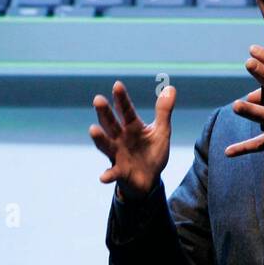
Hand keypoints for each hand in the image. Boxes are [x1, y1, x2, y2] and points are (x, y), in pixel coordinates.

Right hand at [90, 81, 175, 200]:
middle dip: (104, 112)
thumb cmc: (152, 152)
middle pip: (111, 123)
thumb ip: (163, 111)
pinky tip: (103, 177)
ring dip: (99, 138)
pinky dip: (108, 175)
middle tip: (98, 99)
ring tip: (92, 129)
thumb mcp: (161, 131)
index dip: (122, 98)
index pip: (126, 110)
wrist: (149, 179)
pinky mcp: (120, 171)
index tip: (117, 85)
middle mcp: (121, 138)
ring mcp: (118, 154)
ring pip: (106, 144)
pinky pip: (112, 173)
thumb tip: (171, 87)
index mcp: (132, 126)